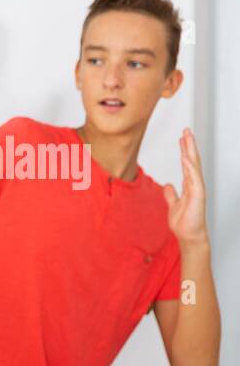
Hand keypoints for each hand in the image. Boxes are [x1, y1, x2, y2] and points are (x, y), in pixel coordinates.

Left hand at [163, 128, 207, 245]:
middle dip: (189, 145)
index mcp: (189, 185)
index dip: (184, 150)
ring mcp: (197, 189)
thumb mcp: (173, 205)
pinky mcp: (197, 196)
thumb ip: (171, 195)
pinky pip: (194, 179)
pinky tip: (186, 158)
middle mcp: (194, 184)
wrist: (188, 235)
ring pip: (194, 166)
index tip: (182, 137)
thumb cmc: (184, 222)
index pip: (187, 163)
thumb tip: (168, 185)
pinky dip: (190, 168)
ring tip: (187, 137)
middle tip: (186, 130)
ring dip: (190, 151)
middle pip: (192, 160)